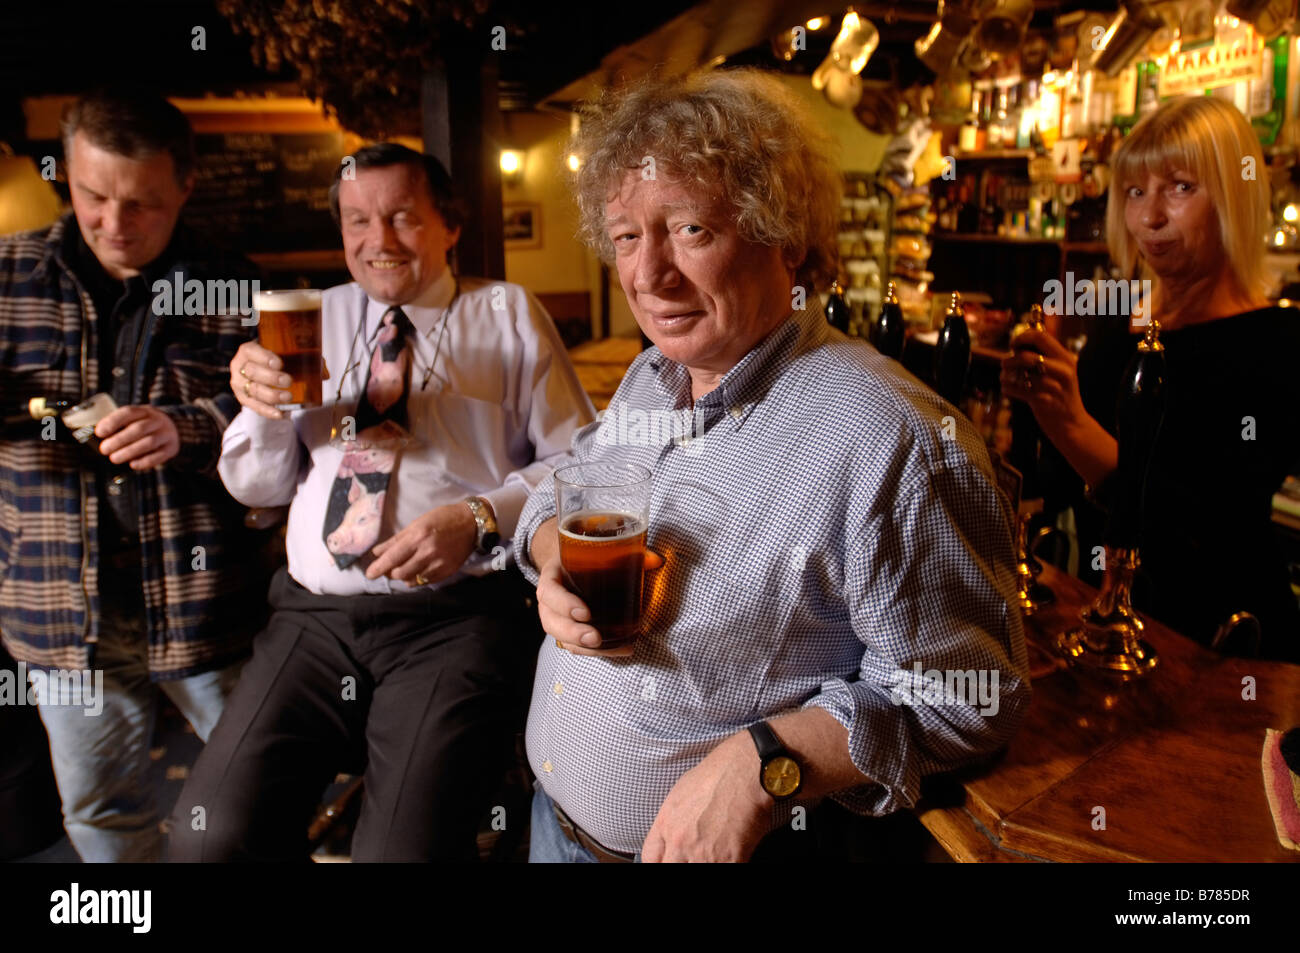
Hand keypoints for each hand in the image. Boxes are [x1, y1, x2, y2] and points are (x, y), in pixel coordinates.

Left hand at [95, 405, 179, 468]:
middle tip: (104, 449)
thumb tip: (96, 436)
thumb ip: (119, 425)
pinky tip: (133, 464)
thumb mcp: (135, 419)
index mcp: (145, 411)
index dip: (112, 422)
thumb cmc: (145, 426)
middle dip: (119, 440)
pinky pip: (159, 456)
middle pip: (138, 429)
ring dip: (129, 452)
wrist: (173, 428)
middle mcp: (158, 421)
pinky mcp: (171, 448)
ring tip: (114, 458)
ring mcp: (166, 434)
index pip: (128, 413)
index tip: (99, 432)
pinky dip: (144, 461)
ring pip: (148, 443)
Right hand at [230, 340, 328, 420]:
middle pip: (252, 372)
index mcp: (248, 351)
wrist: (260, 371)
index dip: (264, 357)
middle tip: (288, 381)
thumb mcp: (284, 354)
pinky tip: (279, 414)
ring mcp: (240, 384)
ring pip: (253, 390)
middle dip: (271, 378)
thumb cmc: (275, 359)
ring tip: (288, 397)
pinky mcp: (243, 398)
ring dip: (272, 395)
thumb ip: (304, 358)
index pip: (251, 351)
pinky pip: (254, 406)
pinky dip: (267, 411)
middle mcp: (240, 366)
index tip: (279, 364)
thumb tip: (324, 374)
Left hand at [365, 502, 475, 584]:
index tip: (370, 574)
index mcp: (417, 537)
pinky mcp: (447, 572)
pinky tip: (417, 570)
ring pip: (411, 580)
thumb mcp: (417, 524)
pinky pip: (425, 582)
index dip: (378, 568)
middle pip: (400, 573)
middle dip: (390, 572)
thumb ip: (396, 540)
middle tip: (389, 568)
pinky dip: (417, 578)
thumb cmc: (442, 519)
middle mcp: (427, 552)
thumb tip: (377, 552)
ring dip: (403, 576)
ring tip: (404, 568)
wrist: (472, 524)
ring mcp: (438, 564)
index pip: (392, 558)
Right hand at [536, 548, 663, 657]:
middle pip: (552, 622)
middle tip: (595, 638)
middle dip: (573, 633)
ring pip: (563, 639)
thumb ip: (626, 551)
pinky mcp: (571, 631)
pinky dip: (597, 652)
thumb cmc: (584, 557)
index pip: (548, 591)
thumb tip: (656, 559)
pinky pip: (577, 646)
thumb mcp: (595, 549)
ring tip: (613, 648)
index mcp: (552, 577)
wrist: (571, 564)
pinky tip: (621, 650)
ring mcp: (558, 619)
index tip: (585, 612)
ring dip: (585, 648)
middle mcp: (550, 601)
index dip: (563, 604)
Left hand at [642, 734, 770, 862]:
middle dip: (682, 863)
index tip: (670, 860)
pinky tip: (733, 855)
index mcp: (666, 824)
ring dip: (706, 863)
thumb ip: (672, 821)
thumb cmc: (717, 774)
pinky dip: (728, 863)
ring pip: (697, 869)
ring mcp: (704, 853)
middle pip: (669, 869)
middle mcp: (680, 842)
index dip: (662, 861)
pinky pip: (725, 869)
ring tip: (714, 855)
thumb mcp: (680, 793)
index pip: (650, 858)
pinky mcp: (730, 859)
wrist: (744, 771)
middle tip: (695, 856)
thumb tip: (673, 837)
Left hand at [999, 328, 1087, 440]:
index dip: (1021, 337)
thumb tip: (1017, 345)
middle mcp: (1062, 370)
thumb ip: (1044, 357)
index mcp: (1066, 358)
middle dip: (1010, 359)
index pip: (1040, 336)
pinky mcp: (1044, 402)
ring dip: (1006, 375)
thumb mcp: (1060, 372)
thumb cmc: (1061, 395)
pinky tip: (1007, 388)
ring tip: (1004, 377)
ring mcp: (1054, 387)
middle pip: (1027, 356)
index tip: (1013, 345)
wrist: (1072, 425)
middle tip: (1004, 364)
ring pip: (1021, 374)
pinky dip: (1007, 388)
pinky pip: (1017, 389)